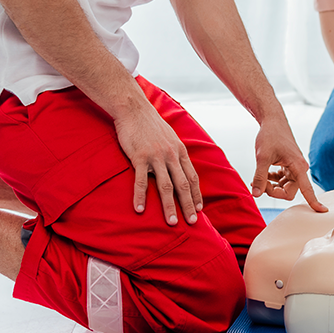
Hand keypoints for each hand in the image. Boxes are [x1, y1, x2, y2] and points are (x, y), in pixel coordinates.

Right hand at [113, 104, 202, 225]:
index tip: (199, 209)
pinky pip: (140, 181)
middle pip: (183, 185)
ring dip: (169, 206)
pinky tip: (139, 209)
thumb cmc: (151, 124)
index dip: (196, 195)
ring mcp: (156, 157)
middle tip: (192, 222)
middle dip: (188, 205)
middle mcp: (171, 155)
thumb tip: (180, 167)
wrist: (134, 109)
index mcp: (180, 151)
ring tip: (171, 222)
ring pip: (165, 186)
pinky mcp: (139, 157)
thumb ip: (176, 153)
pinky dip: (140, 196)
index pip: (192, 177)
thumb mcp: (171, 137)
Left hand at [250, 112, 326, 212]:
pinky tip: (263, 174)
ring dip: (270, 186)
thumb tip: (256, 194)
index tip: (323, 212)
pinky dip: (271, 180)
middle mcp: (299, 169)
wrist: (272, 121)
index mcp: (298, 166)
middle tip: (258, 183)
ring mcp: (294, 168)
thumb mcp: (262, 157)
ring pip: (284, 187)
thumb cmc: (270, 136)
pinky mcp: (288, 166)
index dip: (314, 201)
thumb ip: (259, 177)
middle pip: (288, 192)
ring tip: (257, 178)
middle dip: (272, 191)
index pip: (307, 189)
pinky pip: (281, 181)